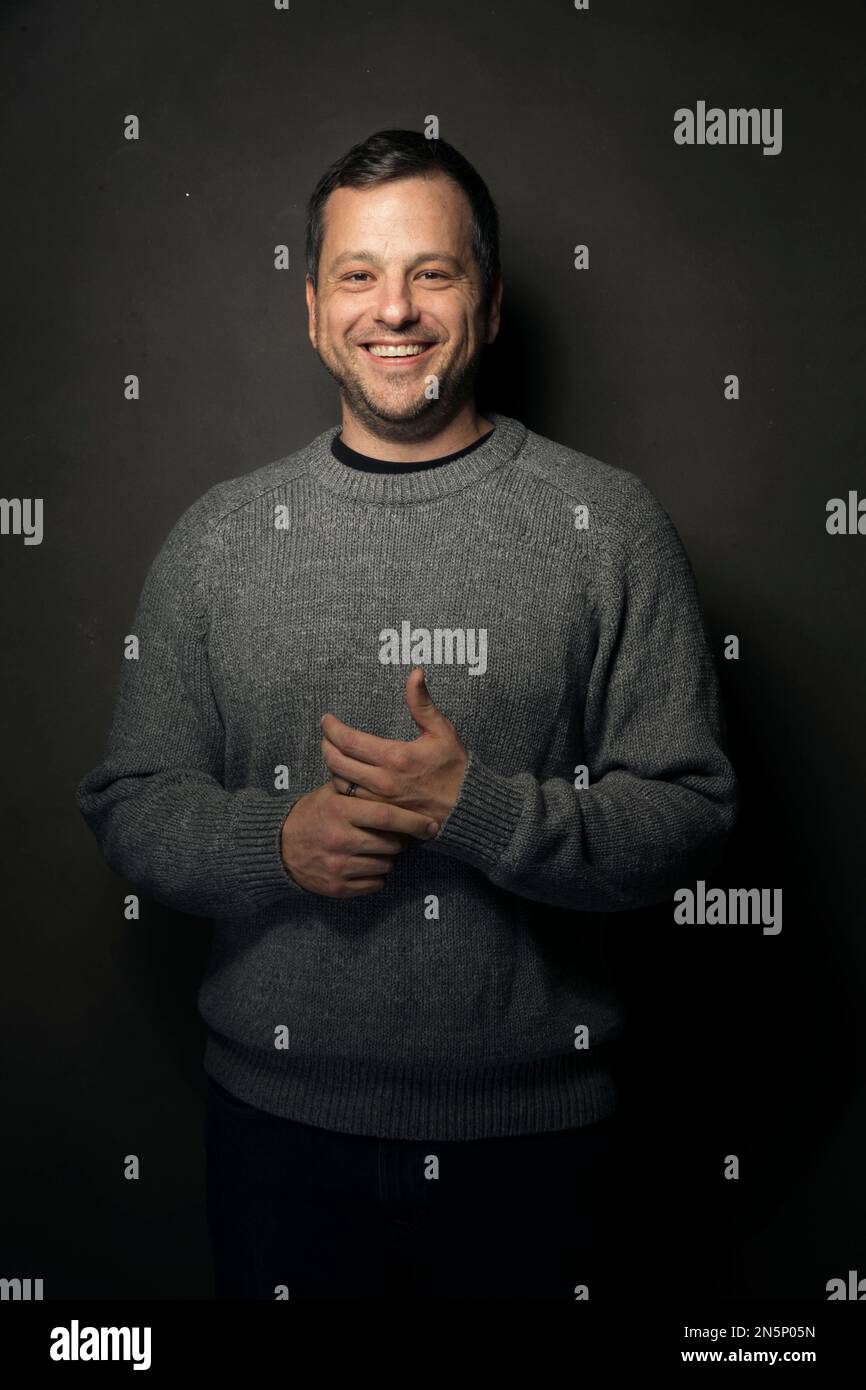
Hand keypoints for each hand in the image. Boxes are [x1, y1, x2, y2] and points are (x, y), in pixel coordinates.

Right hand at [280, 779, 439, 897]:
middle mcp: (339, 839)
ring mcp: (338, 866)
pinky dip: (377, 874)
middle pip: (391, 844)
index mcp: (340, 811)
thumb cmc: (313, 814)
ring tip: (377, 847)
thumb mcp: (330, 794)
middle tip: (397, 835)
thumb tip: (395, 779)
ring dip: (388, 857)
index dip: (413, 821)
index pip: (386, 816)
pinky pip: (375, 883)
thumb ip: (359, 788)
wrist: (278, 846)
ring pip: (386, 865)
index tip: (431, 825)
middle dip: (401, 840)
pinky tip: (366, 862)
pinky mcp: (337, 887)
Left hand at [320, 667, 468, 826]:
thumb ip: (422, 702)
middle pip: (336, 763)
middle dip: (326, 746)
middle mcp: (383, 781)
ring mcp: (381, 802)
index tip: (327, 720)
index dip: (331, 728)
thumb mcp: (442, 730)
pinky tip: (347, 777)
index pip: (348, 741)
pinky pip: (351, 802)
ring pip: (340, 784)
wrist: (468, 807)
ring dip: (333, 767)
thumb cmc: (456, 767)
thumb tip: (415, 672)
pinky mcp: (382, 815)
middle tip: (327, 736)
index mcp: (395, 757)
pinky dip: (343, 787)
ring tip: (335, 754)